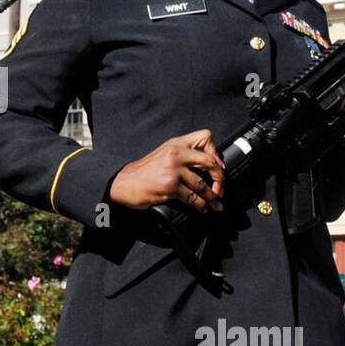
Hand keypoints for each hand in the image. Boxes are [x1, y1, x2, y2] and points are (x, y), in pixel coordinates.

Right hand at [109, 129, 224, 212]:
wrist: (123, 183)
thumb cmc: (143, 172)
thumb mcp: (163, 154)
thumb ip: (182, 155)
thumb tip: (205, 166)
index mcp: (176, 144)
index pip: (206, 137)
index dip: (215, 152)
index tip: (217, 166)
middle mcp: (176, 153)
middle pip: (210, 162)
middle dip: (220, 178)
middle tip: (220, 188)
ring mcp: (173, 170)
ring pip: (203, 184)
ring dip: (212, 197)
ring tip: (215, 204)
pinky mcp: (170, 186)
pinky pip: (193, 197)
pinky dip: (201, 206)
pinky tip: (201, 208)